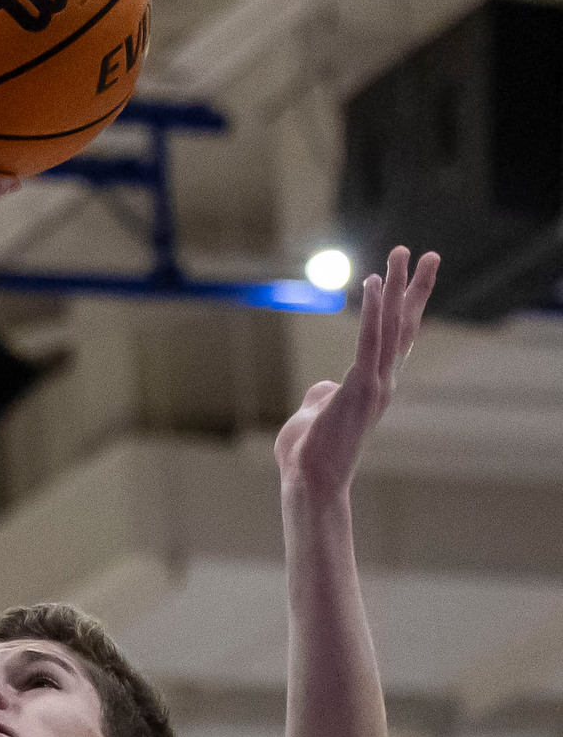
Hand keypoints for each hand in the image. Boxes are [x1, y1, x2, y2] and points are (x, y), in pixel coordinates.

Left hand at [275, 245, 440, 501]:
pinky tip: (374, 282)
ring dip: (397, 287)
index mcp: (371, 389)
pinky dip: (373, 310)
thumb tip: (323, 387)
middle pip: (404, 327)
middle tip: (429, 254)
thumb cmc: (307, 456)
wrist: (309, 483)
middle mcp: (381, 384)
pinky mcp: (359, 388)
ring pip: (391, 326)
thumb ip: (321, 396)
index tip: (410, 279)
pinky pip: (368, 340)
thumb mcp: (313, 416)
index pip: (394, 341)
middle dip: (415, 289)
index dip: (403, 308)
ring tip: (402, 253)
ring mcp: (373, 386)